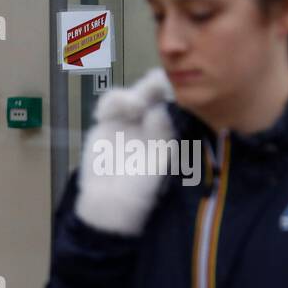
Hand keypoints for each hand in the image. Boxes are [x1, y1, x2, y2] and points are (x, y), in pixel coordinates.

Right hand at [75, 67, 176, 235]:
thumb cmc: (140, 189)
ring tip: (136, 104)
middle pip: (158, 92)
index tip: (179, 89)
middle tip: (159, 84)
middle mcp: (153, 121)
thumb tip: (160, 111)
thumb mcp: (157, 163)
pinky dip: (114, 101)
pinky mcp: (108, 122)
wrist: (109, 203)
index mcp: (172, 130)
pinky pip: (111, 103)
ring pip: (136, 92)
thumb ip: (160, 137)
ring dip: (138, 92)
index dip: (178, 92)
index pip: (178, 103)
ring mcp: (130, 120)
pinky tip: (118, 110)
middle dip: (159, 84)